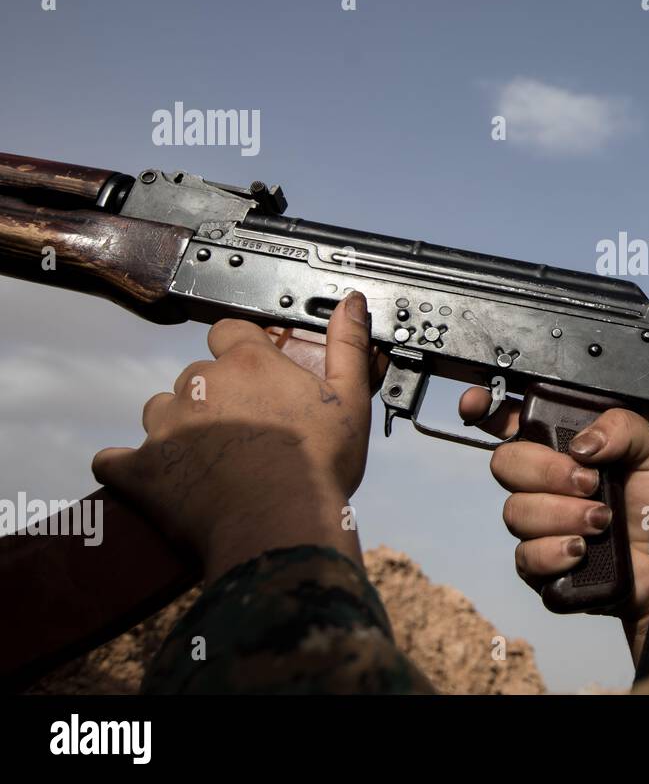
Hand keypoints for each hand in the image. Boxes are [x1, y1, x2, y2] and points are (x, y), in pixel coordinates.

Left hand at [93, 292, 377, 581]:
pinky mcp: (140, 469)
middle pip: (195, 376)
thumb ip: (347, 345)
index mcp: (249, 364)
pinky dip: (128, 467)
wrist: (280, 529)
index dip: (240, 351)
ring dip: (176, 428)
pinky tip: (153, 479)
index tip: (255, 377)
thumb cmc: (319, 468)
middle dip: (213, 398)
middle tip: (243, 431)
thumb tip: (350, 302)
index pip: (228, 332)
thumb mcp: (350, 401)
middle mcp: (200, 385)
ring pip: (159, 412)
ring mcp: (165, 427)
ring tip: (206, 459)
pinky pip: (115, 461)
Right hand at [459, 388, 648, 661]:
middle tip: (590, 482)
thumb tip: (581, 445)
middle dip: (546, 471)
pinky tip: (581, 550)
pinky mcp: (542, 565)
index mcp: (561, 446)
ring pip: (515, 512)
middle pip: (505, 463)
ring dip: (562, 514)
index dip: (484, 408)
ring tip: (602, 520)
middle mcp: (542, 482)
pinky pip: (525, 557)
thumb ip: (622, 428)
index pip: (509, 421)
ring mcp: (538, 524)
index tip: (475, 403)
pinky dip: (554, 552)